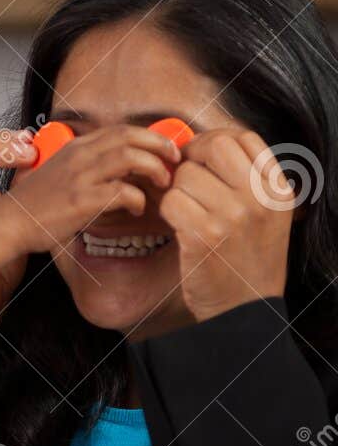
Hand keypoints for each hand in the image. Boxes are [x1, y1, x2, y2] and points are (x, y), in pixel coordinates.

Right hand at [0, 124, 179, 254]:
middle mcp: (79, 156)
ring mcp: (80, 177)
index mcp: (77, 147)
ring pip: (132, 157)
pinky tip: (137, 209)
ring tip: (162, 184)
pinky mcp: (81, 200)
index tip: (166, 150)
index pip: (122, 129)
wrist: (9, 223)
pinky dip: (139, 200)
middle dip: (161, 146)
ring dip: (155, 169)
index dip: (152, 136)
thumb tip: (122, 169)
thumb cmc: (35, 205)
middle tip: (174, 162)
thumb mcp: (61, 173)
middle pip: (131, 136)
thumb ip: (88, 165)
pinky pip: (124, 192)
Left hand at [158, 128, 293, 322]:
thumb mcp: (264, 213)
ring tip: (186, 212)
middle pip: (212, 146)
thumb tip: (200, 144)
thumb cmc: (245, 257)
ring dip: (176, 191)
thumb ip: (244, 177)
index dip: (212, 140)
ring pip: (185, 175)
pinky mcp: (204, 235)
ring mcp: (233, 216)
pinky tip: (179, 228)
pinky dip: (167, 212)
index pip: (243, 137)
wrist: (243, 308)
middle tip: (183, 180)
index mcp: (277, 189)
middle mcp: (260, 198)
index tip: (199, 157)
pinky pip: (171, 202)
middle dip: (189, 159)